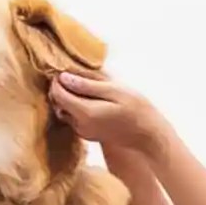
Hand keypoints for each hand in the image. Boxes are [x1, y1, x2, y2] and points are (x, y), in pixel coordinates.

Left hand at [49, 72, 169, 157]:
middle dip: (62, 88)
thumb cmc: (136, 109)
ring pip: (64, 111)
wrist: (148, 135)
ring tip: (86, 86)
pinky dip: (76, 106)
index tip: (68, 70)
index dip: (58, 79)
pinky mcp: (88, 134)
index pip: (58, 94)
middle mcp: (80, 125)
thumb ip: (87, 85)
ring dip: (69, 97)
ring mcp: (83, 132)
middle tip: (77, 75)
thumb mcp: (114, 90)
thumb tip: (64, 77)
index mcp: (85, 113)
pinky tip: (92, 99)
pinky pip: (73, 118)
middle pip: (58, 103)